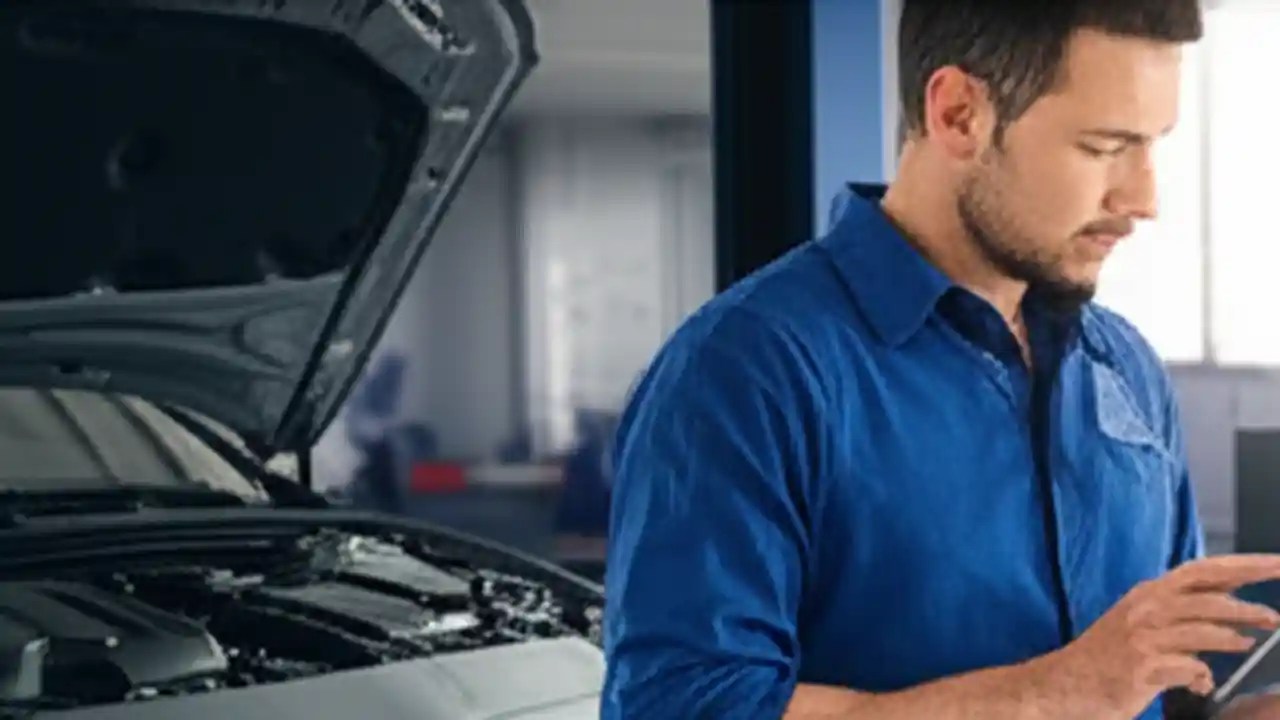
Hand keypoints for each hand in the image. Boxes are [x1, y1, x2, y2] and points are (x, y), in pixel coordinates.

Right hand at [1039, 555, 1279, 719]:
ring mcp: (1143, 637)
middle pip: (1206, 594)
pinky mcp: (1141, 667)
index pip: (1203, 571)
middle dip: (1247, 600)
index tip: (1276, 564)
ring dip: (1232, 636)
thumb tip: (1234, 621)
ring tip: (1251, 642)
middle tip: (1275, 615)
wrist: (1062, 684)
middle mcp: (1146, 608)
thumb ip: (1184, 619)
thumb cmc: (1106, 658)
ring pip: (1202, 627)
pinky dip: (1201, 676)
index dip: (1243, 565)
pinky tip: (1202, 682)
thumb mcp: (1142, 625)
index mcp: (1149, 594)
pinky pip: (1187, 667)